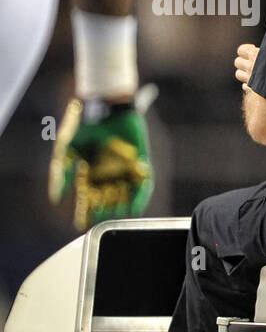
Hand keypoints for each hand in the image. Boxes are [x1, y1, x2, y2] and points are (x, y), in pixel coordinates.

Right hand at [49, 96, 153, 229]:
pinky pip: (143, 185)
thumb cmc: (83, 128)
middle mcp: (108, 176)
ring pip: (124, 196)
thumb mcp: (67, 151)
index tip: (79, 223)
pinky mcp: (141, 164)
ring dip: (119, 206)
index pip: (87, 200)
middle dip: (102, 210)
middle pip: (107, 201)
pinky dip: (139, 196)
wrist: (105, 108)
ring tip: (113, 212)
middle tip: (98, 215)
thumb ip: (62, 174)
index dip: (84, 213)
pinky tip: (134, 206)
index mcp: (90, 176)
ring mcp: (125, 171)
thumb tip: (56, 199)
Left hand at [235, 43, 258, 88]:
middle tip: (253, 63)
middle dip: (244, 62)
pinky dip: (249, 85)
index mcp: (256, 55)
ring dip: (244, 73)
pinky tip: (257, 84)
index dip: (246, 49)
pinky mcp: (252, 90)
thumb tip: (261, 48)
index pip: (241, 50)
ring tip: (254, 73)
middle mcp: (251, 66)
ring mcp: (250, 79)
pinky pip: (245, 86)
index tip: (254, 50)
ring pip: (238, 74)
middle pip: (237, 62)